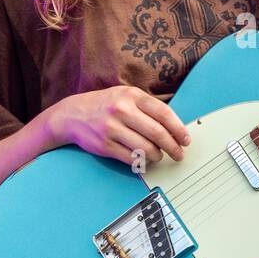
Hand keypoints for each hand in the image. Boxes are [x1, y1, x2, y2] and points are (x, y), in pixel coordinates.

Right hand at [46, 86, 190, 166]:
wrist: (72, 114)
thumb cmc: (105, 105)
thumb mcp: (125, 95)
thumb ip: (148, 106)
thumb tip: (175, 126)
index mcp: (132, 96)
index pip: (164, 114)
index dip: (179, 129)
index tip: (186, 139)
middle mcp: (122, 110)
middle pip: (157, 133)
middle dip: (173, 147)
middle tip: (179, 153)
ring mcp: (112, 129)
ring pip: (145, 149)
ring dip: (158, 156)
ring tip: (159, 156)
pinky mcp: (105, 145)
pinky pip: (131, 159)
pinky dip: (142, 162)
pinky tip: (145, 160)